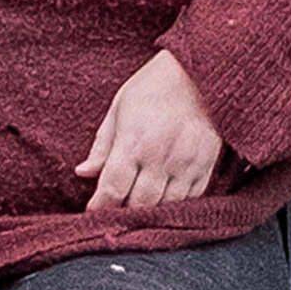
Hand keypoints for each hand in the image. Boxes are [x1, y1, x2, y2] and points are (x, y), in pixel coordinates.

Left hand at [80, 50, 224, 209]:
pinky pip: (192, 198)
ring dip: (150, 212)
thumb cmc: (152, 88)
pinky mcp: (207, 165)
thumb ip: (102, 146)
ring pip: (167, 205)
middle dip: (123, 213)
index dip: (101, 207)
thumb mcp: (118, 109)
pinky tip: (163, 201)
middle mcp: (162, 157)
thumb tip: (83, 173)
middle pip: (140, 203)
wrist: (201, 74)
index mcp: (134, 142)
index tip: (92, 214)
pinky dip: (176, 205)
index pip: (113, 188)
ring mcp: (188, 163)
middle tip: (112, 215)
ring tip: (136, 212)